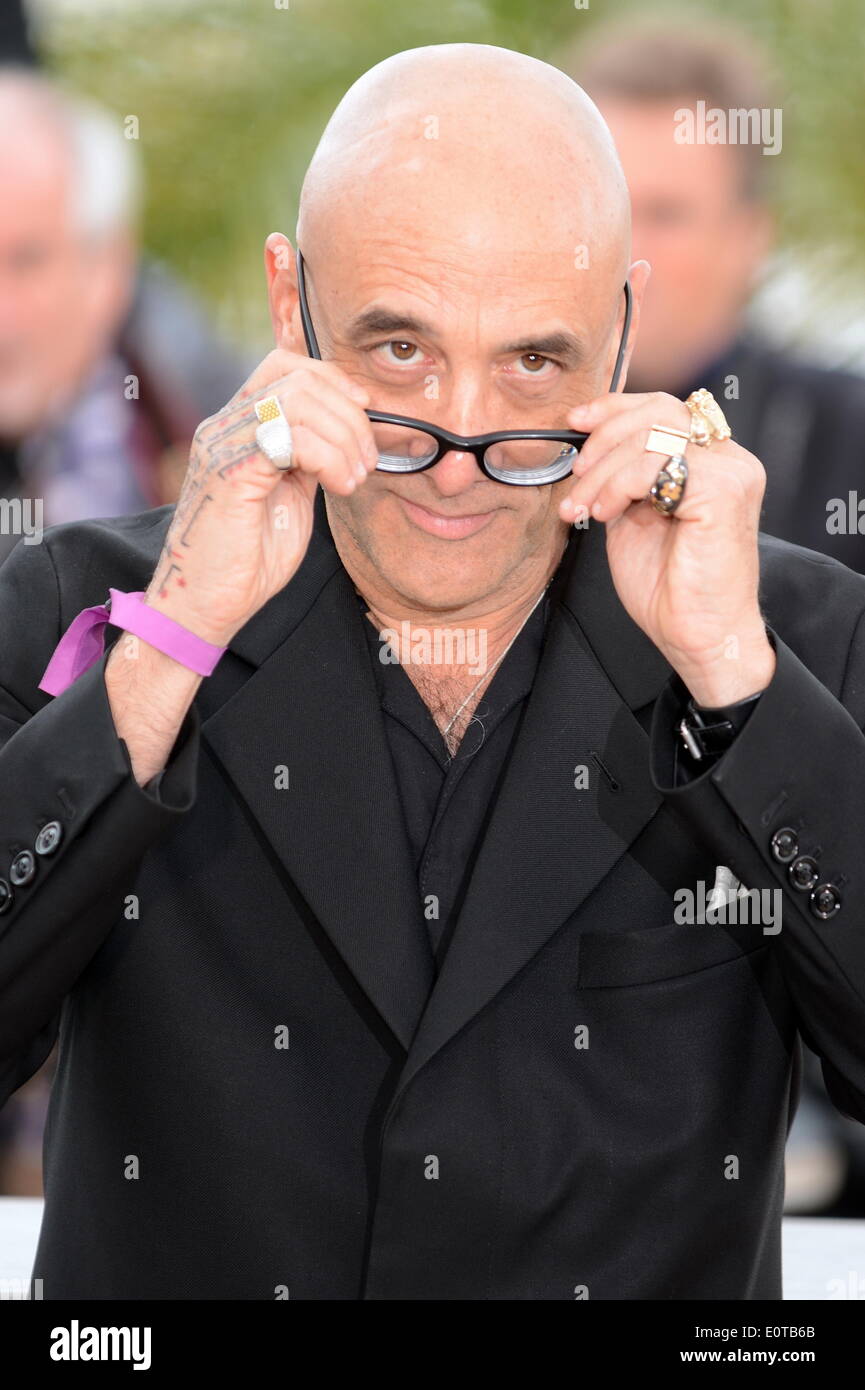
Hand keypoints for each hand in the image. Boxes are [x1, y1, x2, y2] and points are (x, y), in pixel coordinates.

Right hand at [145, 349, 378, 645]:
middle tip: (367, 460)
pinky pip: (287, 437)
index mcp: (238, 427)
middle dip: (349, 415)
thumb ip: (310, 458)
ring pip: (296, 401)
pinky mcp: (228, 473)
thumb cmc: (248, 559)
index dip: (332, 378)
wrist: (207, 605)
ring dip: (343, 437)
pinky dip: (328, 457)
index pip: (283, 367)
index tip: (364, 409)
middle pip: (297, 378)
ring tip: (354, 477)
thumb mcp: (291, 495)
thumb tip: (348, 432)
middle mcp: (224, 426)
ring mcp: (222, 446)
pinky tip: (339, 486)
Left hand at [558, 391, 775, 706]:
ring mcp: (731, 472)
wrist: (696, 636)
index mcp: (711, 462)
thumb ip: (624, 478)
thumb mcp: (634, 518)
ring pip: (652, 436)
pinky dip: (619, 485)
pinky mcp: (724, 490)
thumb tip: (588, 447)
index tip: (575, 422)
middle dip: (603, 438)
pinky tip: (606, 514)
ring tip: (584, 507)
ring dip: (603, 471)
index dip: (615, 408)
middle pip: (659, 409)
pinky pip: (657, 464)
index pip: (664, 408)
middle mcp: (729, 460)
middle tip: (576, 476)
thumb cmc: (669, 589)